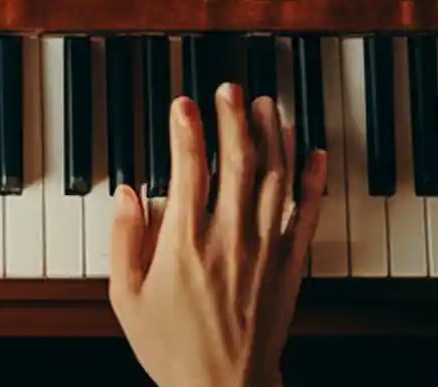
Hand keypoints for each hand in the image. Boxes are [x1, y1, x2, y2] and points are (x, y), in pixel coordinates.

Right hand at [108, 84, 326, 386]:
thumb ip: (124, 240)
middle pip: (237, 163)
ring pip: (275, 179)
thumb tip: (128, 193)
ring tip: (266, 105)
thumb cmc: (171, 347)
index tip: (183, 104)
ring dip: (272, 136)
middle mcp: (229, 240)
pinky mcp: (290, 265)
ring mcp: (265, 250)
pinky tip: (312, 151)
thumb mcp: (126, 298)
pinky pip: (307, 214)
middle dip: (233, 120)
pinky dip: (313, 179)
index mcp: (184, 245)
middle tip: (229, 90)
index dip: (187, 131)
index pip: (188, 171)